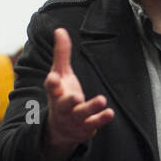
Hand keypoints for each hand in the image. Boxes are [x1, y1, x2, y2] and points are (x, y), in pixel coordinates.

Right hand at [41, 28, 113, 160]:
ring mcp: (74, 119)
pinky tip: (109, 113)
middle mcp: (63, 107)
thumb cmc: (61, 96)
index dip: (52, 83)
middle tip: (75, 97)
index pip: (51, 87)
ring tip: (101, 99)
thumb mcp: (60, 74)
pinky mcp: (85, 128)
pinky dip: (100, 119)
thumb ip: (61, 54)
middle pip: (64, 104)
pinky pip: (93, 124)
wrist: (60, 130)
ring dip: (91, 107)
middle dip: (69, 102)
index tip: (53, 78)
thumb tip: (60, 30)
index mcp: (55, 93)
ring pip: (82, 114)